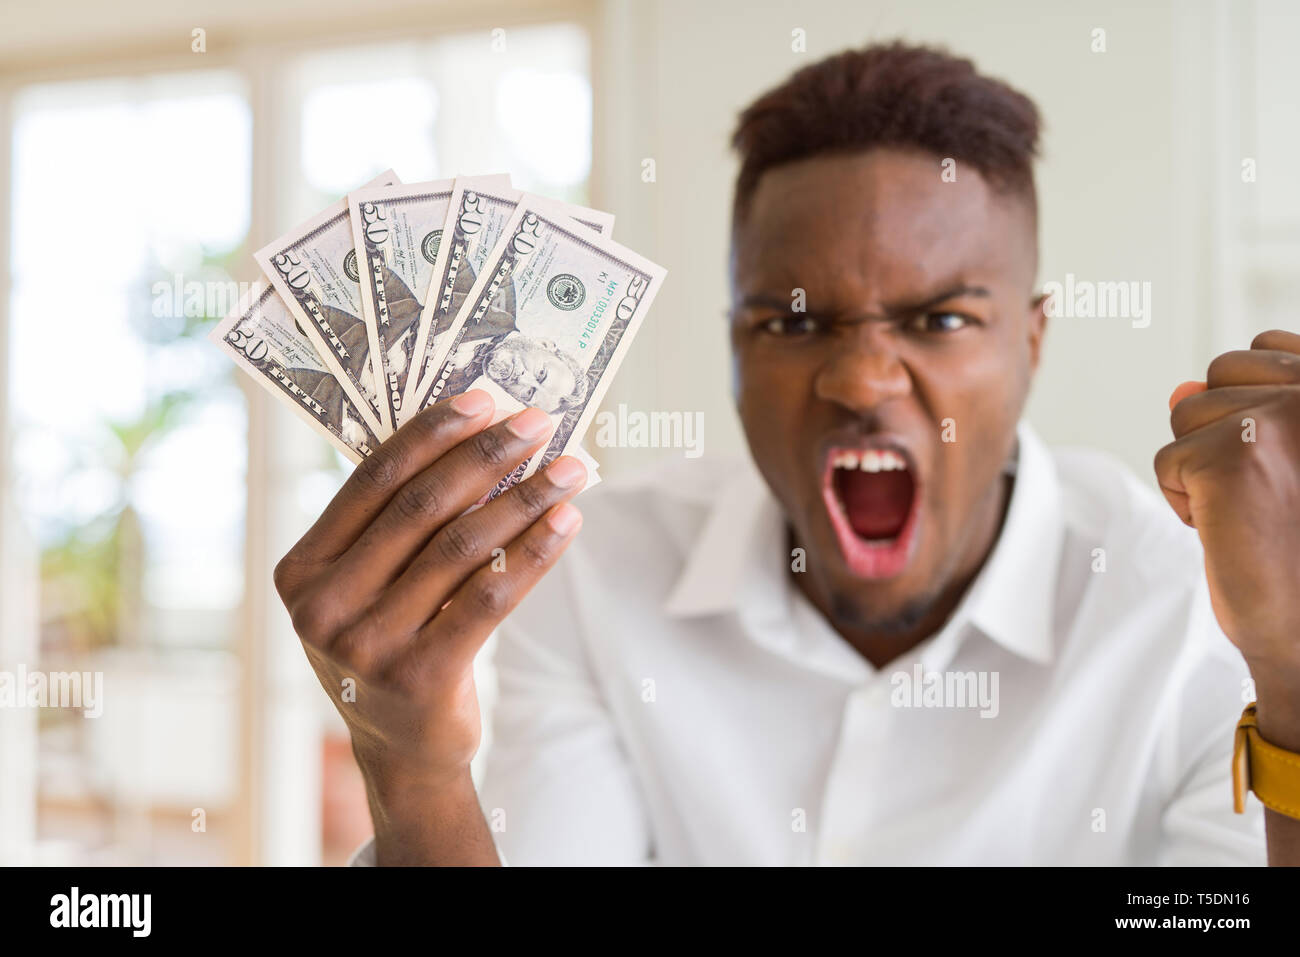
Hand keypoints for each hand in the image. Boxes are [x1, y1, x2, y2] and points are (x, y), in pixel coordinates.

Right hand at [272, 389, 585, 861]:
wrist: (400, 749)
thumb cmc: (391, 642)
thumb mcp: (367, 586)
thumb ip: (396, 525)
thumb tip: (477, 437)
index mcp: (301, 570)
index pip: (372, 480)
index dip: (432, 432)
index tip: (485, 398)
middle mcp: (323, 607)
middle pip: (421, 507)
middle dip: (488, 456)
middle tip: (539, 421)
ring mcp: (367, 646)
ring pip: (462, 548)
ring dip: (525, 498)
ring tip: (571, 469)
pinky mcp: (420, 676)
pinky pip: (489, 597)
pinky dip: (534, 552)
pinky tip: (566, 522)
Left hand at [1155, 330, 1299, 667]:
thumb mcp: (1285, 463)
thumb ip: (1247, 412)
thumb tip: (1178, 387)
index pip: (1263, 350)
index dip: (1250, 408)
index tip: (1282, 462)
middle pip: (1217, 377)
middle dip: (1220, 434)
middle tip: (1269, 493)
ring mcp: (1280, 420)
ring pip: (1186, 415)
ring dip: (1203, 469)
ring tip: (1256, 511)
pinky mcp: (1230, 457)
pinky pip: (1168, 460)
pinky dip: (1186, 503)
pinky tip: (1233, 531)